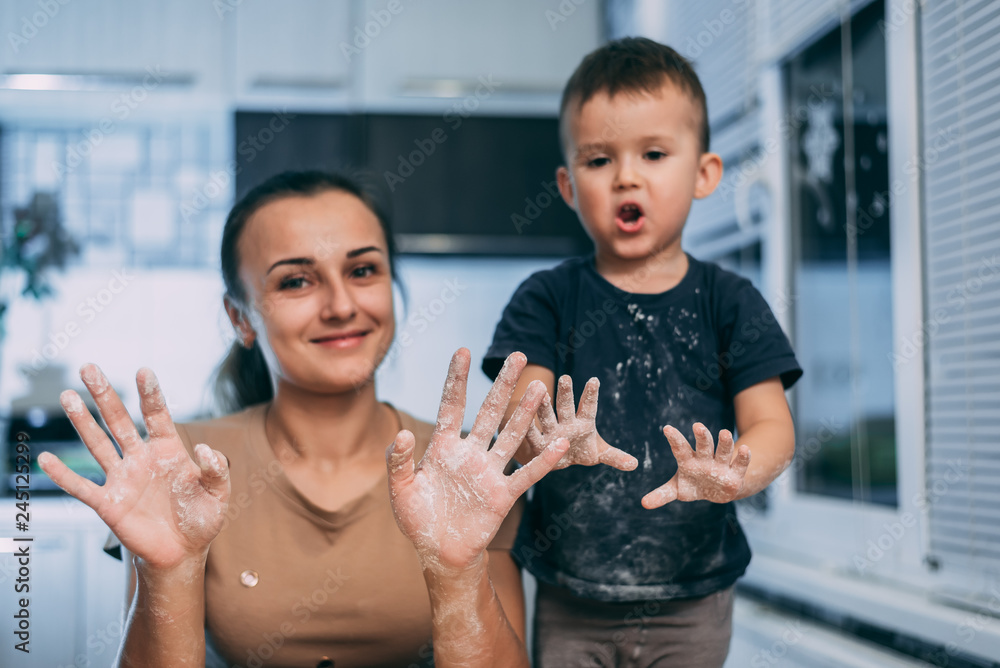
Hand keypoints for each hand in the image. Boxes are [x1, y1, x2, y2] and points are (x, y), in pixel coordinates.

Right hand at [38, 364, 229, 569]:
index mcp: (169, 451)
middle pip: (119, 420)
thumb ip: (216, 470)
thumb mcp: (218, 494)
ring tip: (67, 395)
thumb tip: (203, 448)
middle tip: (88, 367)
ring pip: (98, 444)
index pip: (157, 415)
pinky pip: (82, 487)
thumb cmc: (201, 519)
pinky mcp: (109, 504)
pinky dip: (64, 475)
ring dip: (82, 422)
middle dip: (104, 395)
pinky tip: (46, 459)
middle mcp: (141, 458)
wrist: (182, 553)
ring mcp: (123, 479)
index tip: (143, 370)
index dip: (150, 394)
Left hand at [386, 349, 568, 572]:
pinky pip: (526, 474)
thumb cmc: (417, 520)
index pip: (452, 406)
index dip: (457, 379)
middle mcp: (469, 453)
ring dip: (525, 414)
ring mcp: (488, 472)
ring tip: (539, 389)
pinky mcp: (502, 495)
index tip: (463, 350)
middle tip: (519, 356)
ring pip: (511, 436)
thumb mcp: (400, 491)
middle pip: (490, 412)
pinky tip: (561, 444)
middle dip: (504, 385)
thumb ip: (397, 462)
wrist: (439, 553)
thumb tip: (401, 433)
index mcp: (443, 447)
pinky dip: (544, 460)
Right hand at [525, 375, 636, 470]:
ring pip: (546, 416)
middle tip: (566, 378)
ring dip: (543, 405)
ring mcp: (551, 431)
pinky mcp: (538, 443)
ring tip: (539, 390)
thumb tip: (635, 464)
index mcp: (584, 422)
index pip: (589, 407)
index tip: (594, 380)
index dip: (591, 395)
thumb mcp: (598, 454)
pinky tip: (519, 416)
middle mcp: (566, 422)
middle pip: (566, 406)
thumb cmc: (579, 450)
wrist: (554, 457)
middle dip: (566, 393)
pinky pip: (532, 434)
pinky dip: (527, 426)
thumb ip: (614, 456)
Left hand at [641, 422, 749, 508]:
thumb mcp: (677, 489)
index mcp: (688, 460)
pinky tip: (745, 448)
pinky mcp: (735, 474)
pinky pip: (740, 463)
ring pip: (723, 450)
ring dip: (724, 442)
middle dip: (702, 436)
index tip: (667, 428)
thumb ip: (662, 494)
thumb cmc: (693, 485)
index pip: (680, 448)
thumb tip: (643, 503)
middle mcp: (705, 458)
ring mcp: (721, 464)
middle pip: (703, 445)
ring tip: (724, 433)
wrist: (716, 491)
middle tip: (697, 426)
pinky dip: (743, 457)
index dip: (674, 439)